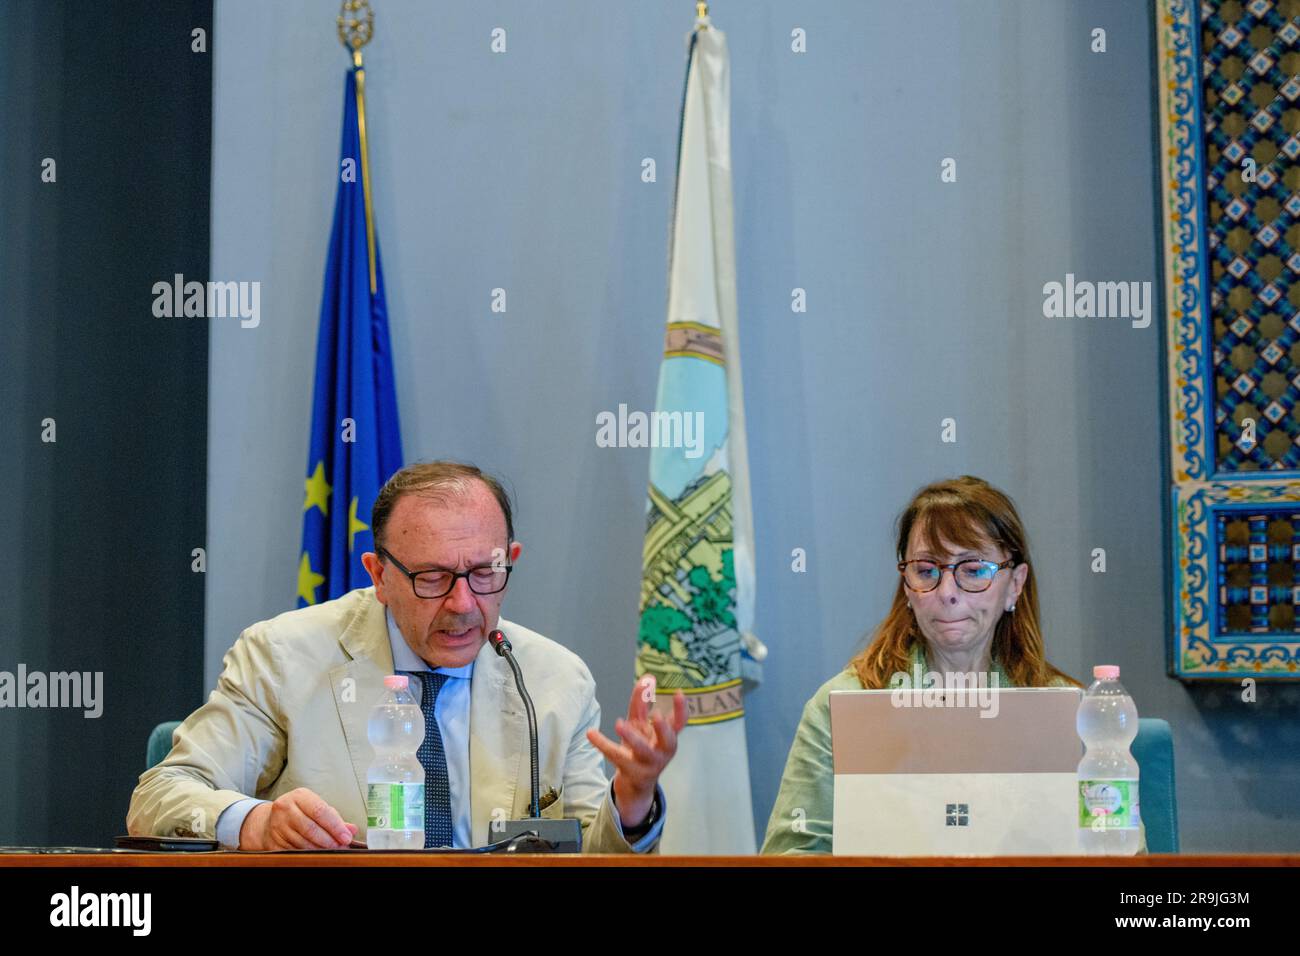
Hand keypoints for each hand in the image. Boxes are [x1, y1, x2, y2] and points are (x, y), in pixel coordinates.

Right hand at [238, 787, 358, 849]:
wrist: (269, 821)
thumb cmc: (299, 812)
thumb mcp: (315, 808)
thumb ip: (335, 818)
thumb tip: (352, 830)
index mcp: (299, 796)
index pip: (320, 811)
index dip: (335, 826)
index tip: (346, 837)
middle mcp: (285, 808)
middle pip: (311, 828)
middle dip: (329, 840)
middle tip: (341, 847)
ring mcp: (277, 826)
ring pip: (302, 842)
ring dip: (320, 849)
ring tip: (332, 851)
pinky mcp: (272, 842)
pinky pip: (294, 852)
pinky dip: (308, 854)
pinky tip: (317, 854)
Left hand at [586, 676, 686, 828]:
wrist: (636, 781)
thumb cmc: (642, 746)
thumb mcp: (641, 723)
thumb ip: (642, 702)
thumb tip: (647, 678)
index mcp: (668, 738)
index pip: (680, 723)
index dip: (681, 709)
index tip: (679, 692)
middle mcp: (663, 751)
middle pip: (667, 741)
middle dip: (663, 729)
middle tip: (658, 715)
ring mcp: (648, 763)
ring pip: (642, 750)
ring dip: (632, 737)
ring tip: (619, 723)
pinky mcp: (631, 770)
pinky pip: (616, 756)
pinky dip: (603, 744)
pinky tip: (591, 733)